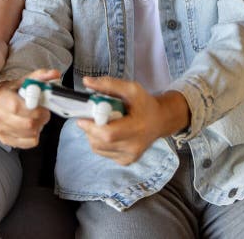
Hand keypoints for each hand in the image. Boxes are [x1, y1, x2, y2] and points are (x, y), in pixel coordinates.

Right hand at [0, 69, 60, 147]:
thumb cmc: (12, 91)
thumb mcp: (24, 80)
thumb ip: (40, 76)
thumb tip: (55, 73)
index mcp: (2, 98)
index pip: (20, 108)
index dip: (36, 110)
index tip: (43, 107)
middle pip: (28, 124)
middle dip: (41, 118)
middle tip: (43, 113)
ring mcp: (0, 129)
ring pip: (30, 134)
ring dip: (39, 127)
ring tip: (37, 119)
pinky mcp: (5, 139)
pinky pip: (28, 143)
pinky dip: (34, 136)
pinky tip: (32, 127)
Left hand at [76, 77, 190, 165]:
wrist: (160, 120)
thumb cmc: (145, 104)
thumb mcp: (130, 89)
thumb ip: (108, 84)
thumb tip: (86, 81)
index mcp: (137, 128)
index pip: (108, 134)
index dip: (91, 127)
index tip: (82, 118)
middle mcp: (134, 146)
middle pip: (100, 142)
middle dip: (89, 129)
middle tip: (91, 118)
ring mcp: (130, 157)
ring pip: (98, 149)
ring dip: (93, 135)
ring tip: (101, 124)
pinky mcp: (126, 161)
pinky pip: (103, 153)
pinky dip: (99, 142)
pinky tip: (107, 132)